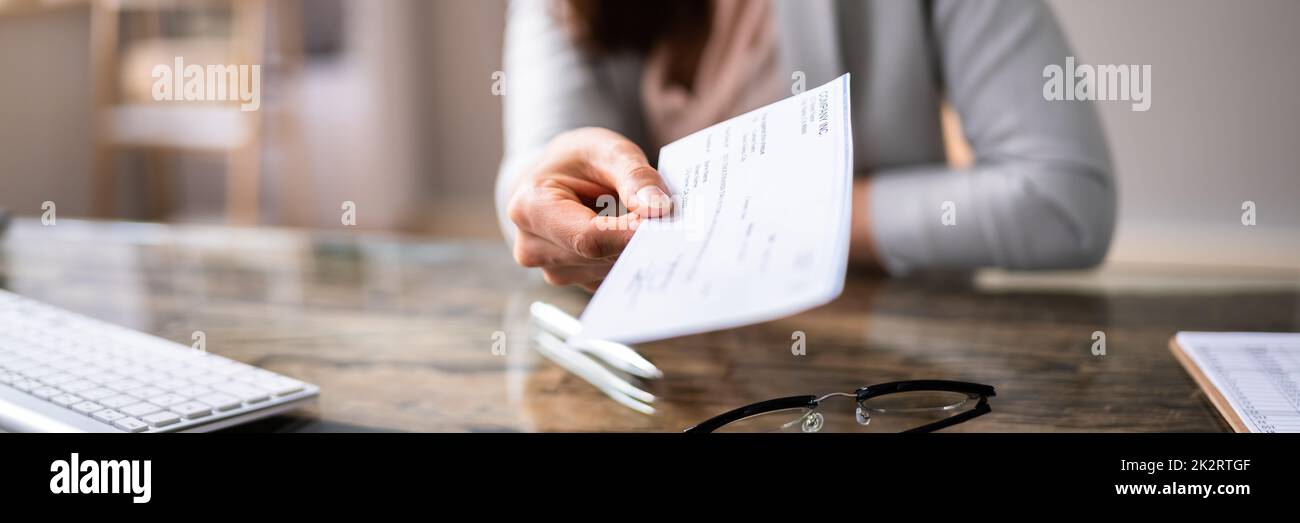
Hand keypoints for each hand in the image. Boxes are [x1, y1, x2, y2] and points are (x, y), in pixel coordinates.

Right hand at [507, 127, 671, 290]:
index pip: (587, 238)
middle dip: (636, 239)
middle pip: (599, 258)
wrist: (559, 176)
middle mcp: (533, 246)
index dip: (629, 235)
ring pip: (609, 271)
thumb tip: (658, 209)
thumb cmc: (579, 160)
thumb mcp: (609, 151)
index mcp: (530, 207)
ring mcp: (551, 269)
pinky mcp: (573, 280)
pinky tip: (633, 236)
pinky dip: (628, 258)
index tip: (664, 225)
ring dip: (633, 249)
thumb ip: (635, 176)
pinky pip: (611, 278)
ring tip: (644, 220)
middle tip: (669, 218)